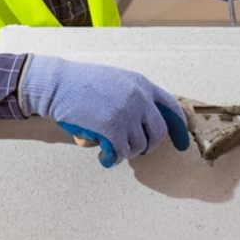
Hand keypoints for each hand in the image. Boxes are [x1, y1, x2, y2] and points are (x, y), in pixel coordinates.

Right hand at [20, 55, 189, 167]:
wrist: (57, 84)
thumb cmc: (80, 83)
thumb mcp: (115, 80)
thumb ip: (133, 96)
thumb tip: (145, 122)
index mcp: (141, 84)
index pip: (171, 108)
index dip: (179, 128)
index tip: (182, 143)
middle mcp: (139, 98)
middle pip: (158, 132)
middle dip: (150, 145)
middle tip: (139, 150)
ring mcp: (127, 114)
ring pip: (139, 145)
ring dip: (127, 151)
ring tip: (112, 149)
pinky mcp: (112, 129)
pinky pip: (122, 153)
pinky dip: (113, 158)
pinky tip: (104, 156)